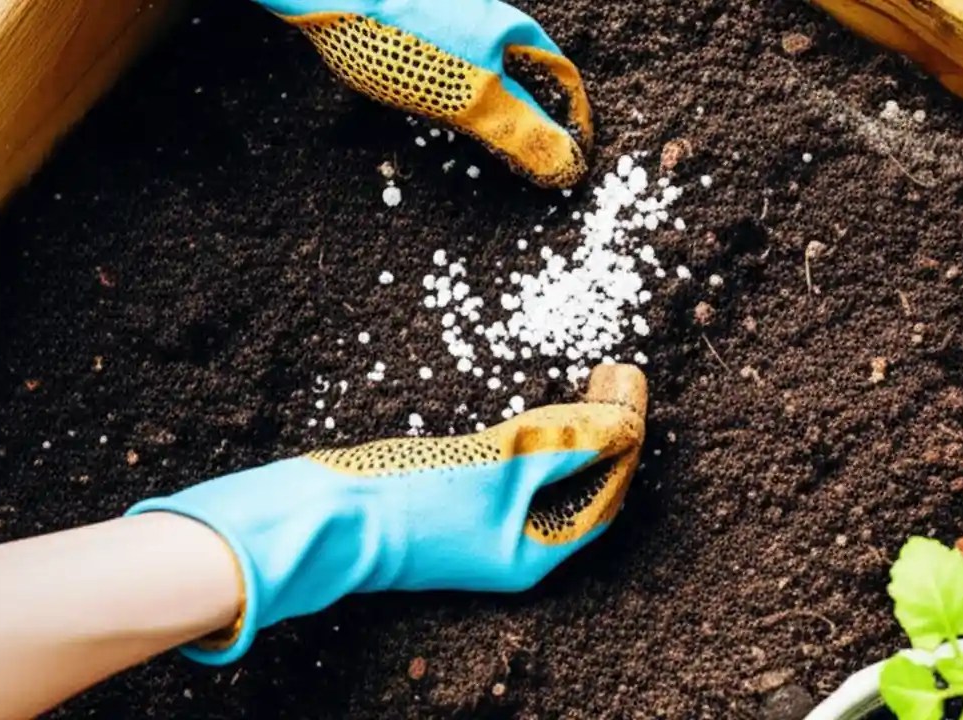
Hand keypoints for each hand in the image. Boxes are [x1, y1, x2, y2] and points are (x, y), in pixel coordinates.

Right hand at [127, 364, 647, 663]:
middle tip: (614, 378)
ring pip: (547, 480)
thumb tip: (627, 421)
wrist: (332, 514)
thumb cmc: (419, 496)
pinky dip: (534, 444)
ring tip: (587, 388)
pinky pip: (514, 476)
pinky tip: (535, 416)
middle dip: (602, 433)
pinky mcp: (456, 508)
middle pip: (580, 487)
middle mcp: (515, 549)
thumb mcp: (507, 465)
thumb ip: (572, 443)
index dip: (626, 438)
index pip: (606, 493)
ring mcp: (483, 531)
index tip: (630, 384)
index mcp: (537, 552)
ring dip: (570, 434)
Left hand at [252, 0, 592, 187]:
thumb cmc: (406, 45)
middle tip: (529, 162)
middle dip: (532, 119)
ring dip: (493, 111)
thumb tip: (567, 167)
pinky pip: (451, 69)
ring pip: (488, 72)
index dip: (572, 121)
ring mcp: (453, 21)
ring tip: (486, 147)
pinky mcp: (417, 27)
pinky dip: (456, 99)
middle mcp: (490, 21)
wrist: (336, 0)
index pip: (563, 78)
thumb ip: (519, 131)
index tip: (571, 160)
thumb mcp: (470, 99)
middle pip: (527, 75)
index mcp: (514, 33)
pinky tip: (434, 113)